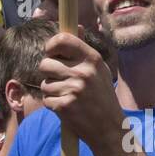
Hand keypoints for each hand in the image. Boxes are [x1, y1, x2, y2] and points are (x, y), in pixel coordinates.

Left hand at [38, 32, 124, 149]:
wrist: (109, 129)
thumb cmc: (103, 97)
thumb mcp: (99, 70)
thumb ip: (84, 49)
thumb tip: (76, 27)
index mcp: (92, 59)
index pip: (63, 40)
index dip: (51, 45)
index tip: (51, 52)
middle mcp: (82, 72)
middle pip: (45, 63)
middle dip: (48, 72)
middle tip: (60, 80)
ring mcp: (72, 90)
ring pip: (45, 83)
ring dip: (52, 91)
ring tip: (68, 96)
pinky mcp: (64, 106)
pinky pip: (46, 100)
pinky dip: (53, 105)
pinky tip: (67, 108)